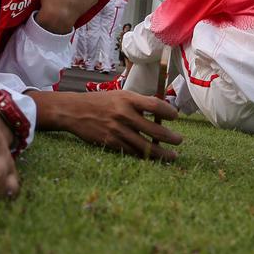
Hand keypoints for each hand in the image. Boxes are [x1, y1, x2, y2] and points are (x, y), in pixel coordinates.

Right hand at [32, 90, 181, 160]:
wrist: (74, 111)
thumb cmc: (100, 101)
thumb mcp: (119, 94)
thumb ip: (138, 102)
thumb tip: (161, 111)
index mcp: (127, 99)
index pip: (155, 105)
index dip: (169, 113)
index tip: (176, 117)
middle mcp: (123, 114)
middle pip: (154, 130)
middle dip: (170, 138)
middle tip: (179, 141)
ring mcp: (117, 130)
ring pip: (145, 146)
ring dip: (162, 153)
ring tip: (172, 156)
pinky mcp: (110, 142)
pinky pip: (132, 152)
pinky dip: (144, 156)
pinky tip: (152, 158)